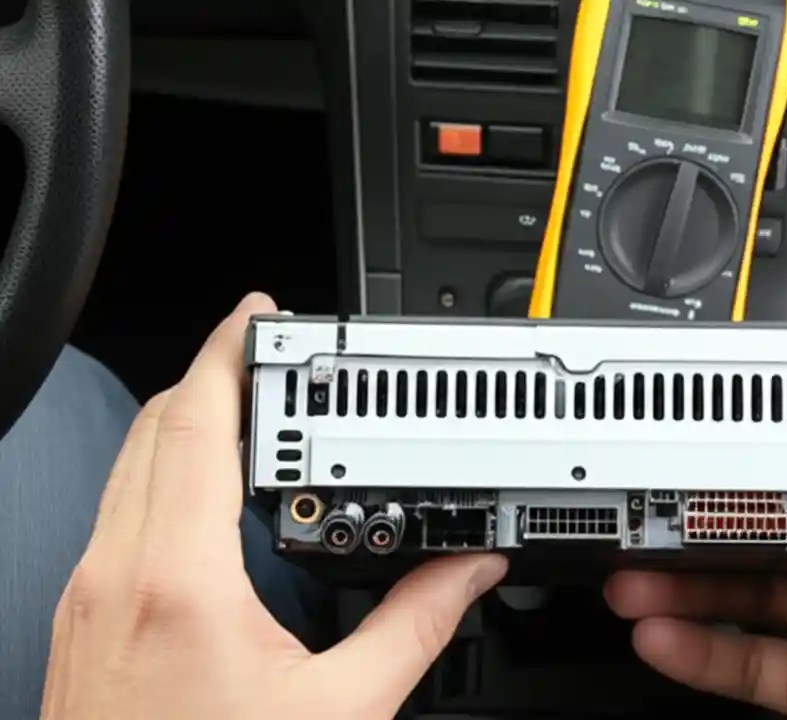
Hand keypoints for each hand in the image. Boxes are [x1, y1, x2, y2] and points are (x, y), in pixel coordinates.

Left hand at [41, 293, 507, 719]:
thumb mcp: (340, 712)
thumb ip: (416, 626)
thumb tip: (469, 570)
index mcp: (177, 582)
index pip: (197, 423)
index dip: (230, 352)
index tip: (262, 316)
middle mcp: (114, 576)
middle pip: (157, 427)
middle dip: (214, 375)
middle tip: (272, 355)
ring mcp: (88, 598)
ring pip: (130, 465)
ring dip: (187, 421)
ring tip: (252, 410)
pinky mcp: (84, 622)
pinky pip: (119, 510)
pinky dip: (165, 473)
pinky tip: (211, 496)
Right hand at [605, 383, 786, 719]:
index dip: (783, 453)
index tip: (729, 438)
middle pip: (780, 532)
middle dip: (711, 520)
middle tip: (659, 508)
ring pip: (747, 594)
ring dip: (684, 584)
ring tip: (634, 577)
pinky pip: (736, 657)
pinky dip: (691, 644)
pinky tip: (657, 630)